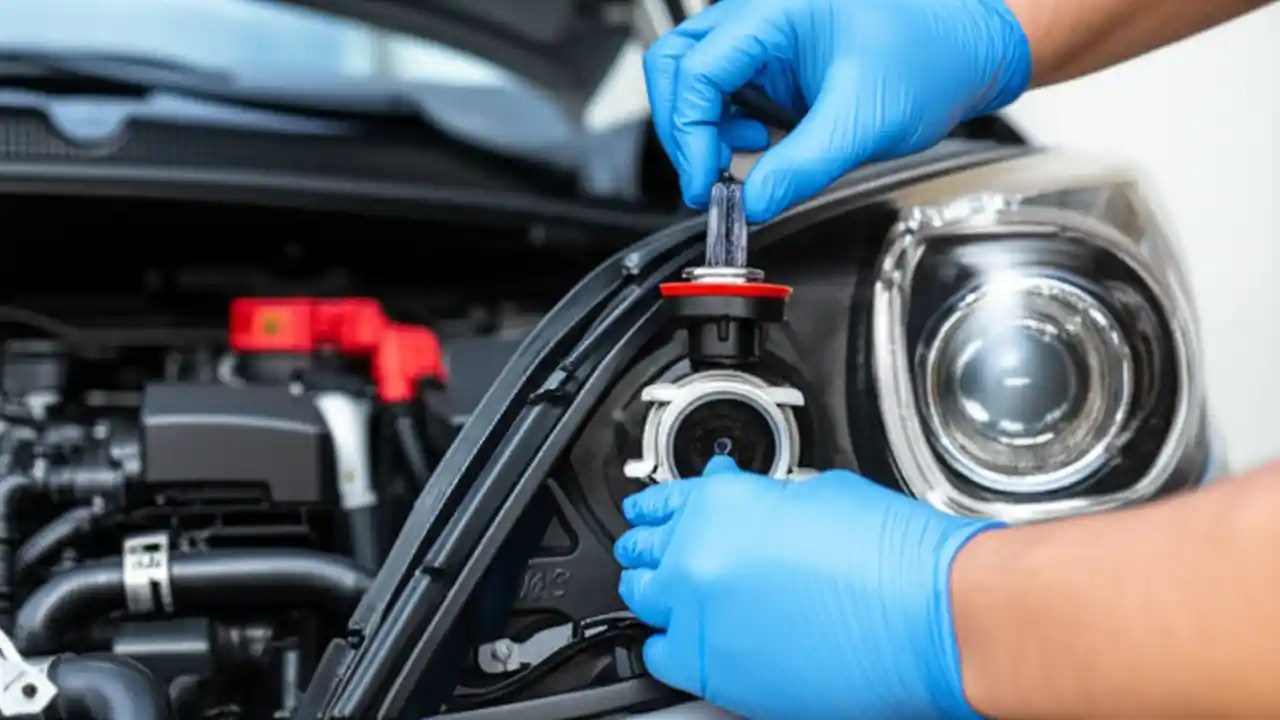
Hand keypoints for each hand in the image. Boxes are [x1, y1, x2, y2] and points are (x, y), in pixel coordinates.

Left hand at [613, 456, 1002, 718]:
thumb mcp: (818, 496)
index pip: (660, 504)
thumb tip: (747, 512)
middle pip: (641, 555)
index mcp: (721, 504)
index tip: (653, 516)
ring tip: (674, 598)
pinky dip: (671, 648)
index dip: (658, 511)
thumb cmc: (896, 557)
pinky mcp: (716, 674)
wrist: (932, 616)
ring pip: (643, 606)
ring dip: (658, 598)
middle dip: (652, 552)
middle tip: (661, 555)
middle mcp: (698, 559)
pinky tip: (688, 641)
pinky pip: (664, 659)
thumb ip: (762, 505)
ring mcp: (700, 619)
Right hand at [644, 0, 1031, 221]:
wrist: (967, 49)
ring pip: (692, 74)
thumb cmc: (931, 56)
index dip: (690, 133)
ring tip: (737, 157)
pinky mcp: (772, 58)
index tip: (705, 181)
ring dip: (702, 125)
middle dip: (682, 126)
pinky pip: (723, 87)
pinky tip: (757, 141)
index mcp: (776, 10)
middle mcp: (761, 13)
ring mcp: (763, 34)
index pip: (697, 69)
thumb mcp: (863, 122)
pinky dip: (725, 123)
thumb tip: (753, 203)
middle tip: (705, 175)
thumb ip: (801, 167)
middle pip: (676, 63)